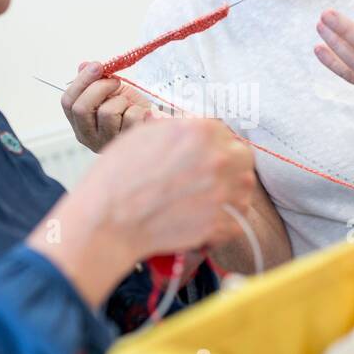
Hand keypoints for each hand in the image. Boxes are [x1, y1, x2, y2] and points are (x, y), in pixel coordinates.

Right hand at [29, 118, 255, 305]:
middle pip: (243, 158)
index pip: (224, 133)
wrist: (109, 220)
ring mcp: (222, 193)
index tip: (205, 156)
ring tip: (206, 199)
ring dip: (231, 192)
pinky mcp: (220, 224)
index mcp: (200, 131)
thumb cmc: (118, 178)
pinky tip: (204, 219)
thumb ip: (176, 130)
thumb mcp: (143, 135)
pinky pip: (237, 219)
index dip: (214, 145)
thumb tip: (188, 130)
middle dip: (230, 166)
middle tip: (210, 177)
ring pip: (244, 189)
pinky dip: (225, 221)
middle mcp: (218, 159)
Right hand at [61, 61, 159, 151]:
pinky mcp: (126, 143)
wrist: (151, 122)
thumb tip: (84, 65)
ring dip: (121, 100)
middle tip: (115, 81)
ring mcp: (106, 142)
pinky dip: (137, 109)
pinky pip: (130, 118)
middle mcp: (89, 136)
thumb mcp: (110, 91)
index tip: (97, 66)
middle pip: (81, 108)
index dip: (81, 81)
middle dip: (100, 87)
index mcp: (79, 123)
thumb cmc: (128, 108)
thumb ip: (95, 79)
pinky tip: (140, 113)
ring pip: (107, 113)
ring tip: (127, 103)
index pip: (68, 102)